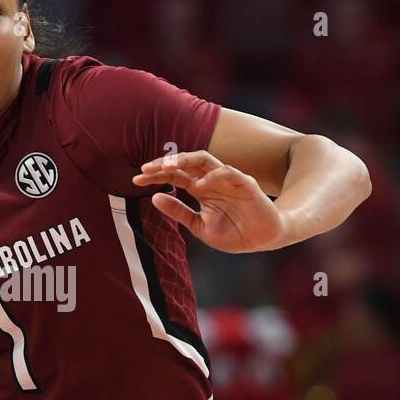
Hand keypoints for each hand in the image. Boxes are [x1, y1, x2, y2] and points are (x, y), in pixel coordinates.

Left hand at [133, 150, 286, 252]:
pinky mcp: (245, 184)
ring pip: (204, 160)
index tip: (136, 179)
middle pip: (185, 163)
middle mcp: (212, 180)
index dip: (156, 175)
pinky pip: (228, 173)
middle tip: (145, 169)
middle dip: (165, 164)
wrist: (264, 239)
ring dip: (184, 160)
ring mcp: (228, 179)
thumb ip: (179, 212)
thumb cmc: (234, 232)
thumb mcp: (200, 226)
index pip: (175, 176)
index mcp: (201, 189)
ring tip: (166, 167)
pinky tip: (198, 186)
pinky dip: (213, 176)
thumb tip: (154, 198)